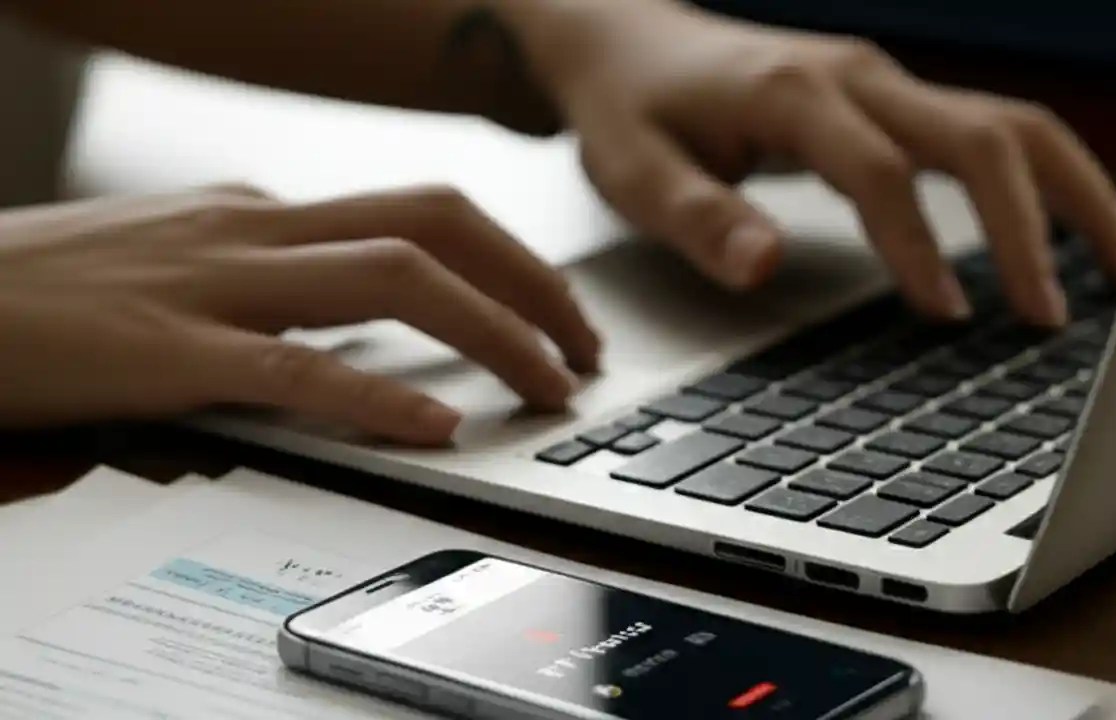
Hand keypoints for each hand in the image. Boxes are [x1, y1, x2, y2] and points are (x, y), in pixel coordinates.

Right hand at [0, 186, 597, 442]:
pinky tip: (435, 426)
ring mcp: (212, 281)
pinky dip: (377, 395)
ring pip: (392, 279)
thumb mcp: (179, 266)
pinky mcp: (165, 349)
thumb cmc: (47, 293)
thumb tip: (348, 328)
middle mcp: (253, 229)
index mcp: (260, 215)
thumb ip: (265, 284)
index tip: (555, 312)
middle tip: (585, 348)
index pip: (420, 215)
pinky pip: (296, 367)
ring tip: (549, 385)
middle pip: (433, 226)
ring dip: (492, 330)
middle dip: (532, 283)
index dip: (510, 260)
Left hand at [516, 0, 1115, 326]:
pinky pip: (990, 129)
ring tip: (1114, 268)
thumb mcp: (634, 172)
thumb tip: (761, 266)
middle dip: (1029, 226)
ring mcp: (884, 80)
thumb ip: (698, 219)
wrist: (631, 40)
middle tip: (1052, 317)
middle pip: (980, 134)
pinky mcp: (894, 97)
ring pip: (1009, 122)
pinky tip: (1067, 229)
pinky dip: (1041, 180)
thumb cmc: (630, 110)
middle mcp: (855, 75)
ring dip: (1069, 191)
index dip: (919, 247)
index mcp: (791, 93)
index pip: (879, 173)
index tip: (948, 316)